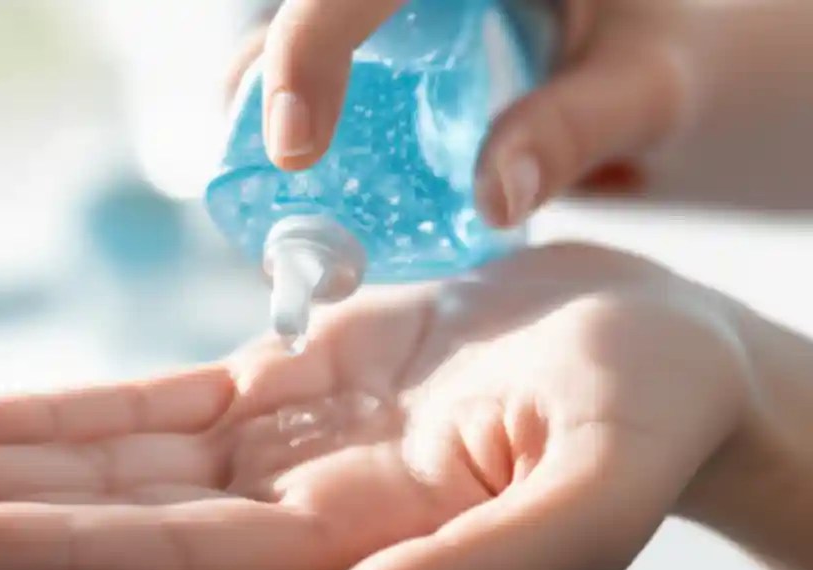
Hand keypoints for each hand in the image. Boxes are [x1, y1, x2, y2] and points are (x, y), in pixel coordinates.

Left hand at [0, 243, 754, 569]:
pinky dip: (75, 408)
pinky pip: (159, 401)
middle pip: (114, 513)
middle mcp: (298, 508)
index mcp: (356, 545)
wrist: (672, 351)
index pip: (172, 558)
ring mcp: (287, 446)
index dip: (51, 546)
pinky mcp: (293, 383)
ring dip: (7, 451)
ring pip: (119, 456)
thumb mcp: (585, 507)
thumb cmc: (651, 421)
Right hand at [231, 0, 715, 225]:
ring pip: (296, 23)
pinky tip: (313, 170)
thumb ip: (580, 128)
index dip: (308, 46)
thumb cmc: (654, 49)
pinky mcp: (379, 31)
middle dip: (265, 76)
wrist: (644, 43)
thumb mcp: (644, 83)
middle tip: (281, 174)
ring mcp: (392, 6)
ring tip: (285, 182)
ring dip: (265, 98)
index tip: (297, 148)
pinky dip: (296, 109)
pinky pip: (314, 55)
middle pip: (310, 3)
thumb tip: (494, 201)